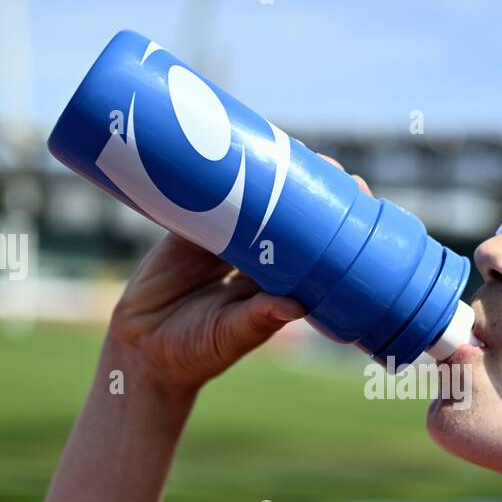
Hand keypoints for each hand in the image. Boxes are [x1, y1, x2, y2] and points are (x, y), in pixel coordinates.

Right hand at [106, 153, 371, 397]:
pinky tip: (235, 150)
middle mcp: (255, 258)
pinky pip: (206, 195)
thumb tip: (296, 306)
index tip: (358, 197)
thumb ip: (259, 320)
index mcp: (276, 283)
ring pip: (251, 199)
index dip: (333, 222)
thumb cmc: (195, 352)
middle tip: (331, 166)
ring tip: (292, 149)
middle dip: (308, 189)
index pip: (313, 246)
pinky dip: (219, 176)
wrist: (142, 351)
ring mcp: (222, 240)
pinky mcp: (187, 230)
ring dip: (269, 175)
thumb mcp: (230, 336)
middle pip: (287, 215)